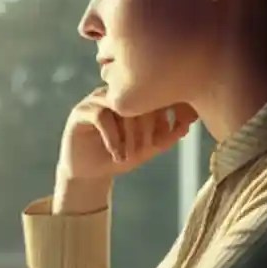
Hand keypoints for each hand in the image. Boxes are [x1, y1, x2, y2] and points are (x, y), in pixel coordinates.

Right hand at [57, 87, 197, 180]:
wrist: (88, 174)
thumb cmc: (119, 157)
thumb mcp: (146, 149)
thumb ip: (165, 137)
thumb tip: (186, 126)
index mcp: (133, 95)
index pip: (156, 93)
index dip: (167, 114)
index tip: (171, 135)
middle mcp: (115, 93)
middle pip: (139, 98)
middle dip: (146, 129)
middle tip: (146, 151)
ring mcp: (96, 100)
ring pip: (120, 107)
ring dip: (129, 135)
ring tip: (130, 157)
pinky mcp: (80, 112)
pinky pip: (101, 117)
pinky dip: (113, 138)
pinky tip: (116, 155)